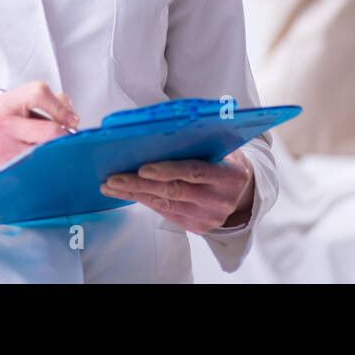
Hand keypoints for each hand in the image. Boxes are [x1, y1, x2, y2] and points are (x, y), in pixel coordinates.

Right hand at [0, 81, 77, 203]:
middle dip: (65, 134)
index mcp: (4, 103)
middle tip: (69, 136)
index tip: (72, 118)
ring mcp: (2, 149)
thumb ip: (45, 103)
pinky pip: (39, 165)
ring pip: (47, 150)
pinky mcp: (5, 169)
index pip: (39, 93)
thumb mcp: (16, 108)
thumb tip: (70, 116)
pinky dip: (48, 162)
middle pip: (50, 129)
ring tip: (53, 147)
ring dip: (57, 149)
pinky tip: (44, 159)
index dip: (61, 106)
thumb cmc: (2, 131)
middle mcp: (0, 124)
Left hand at [98, 149, 254, 233]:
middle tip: (114, 179)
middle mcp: (221, 199)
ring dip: (135, 194)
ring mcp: (209, 216)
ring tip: (111, 186)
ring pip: (165, 204)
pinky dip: (145, 201)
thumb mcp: (224, 147)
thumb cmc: (226, 160)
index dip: (167, 170)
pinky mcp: (198, 226)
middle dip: (140, 184)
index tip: (142, 168)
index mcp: (230, 175)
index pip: (194, 171)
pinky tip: (128, 193)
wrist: (242, 192)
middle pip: (174, 191)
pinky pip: (166, 213)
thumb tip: (165, 127)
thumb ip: (202, 140)